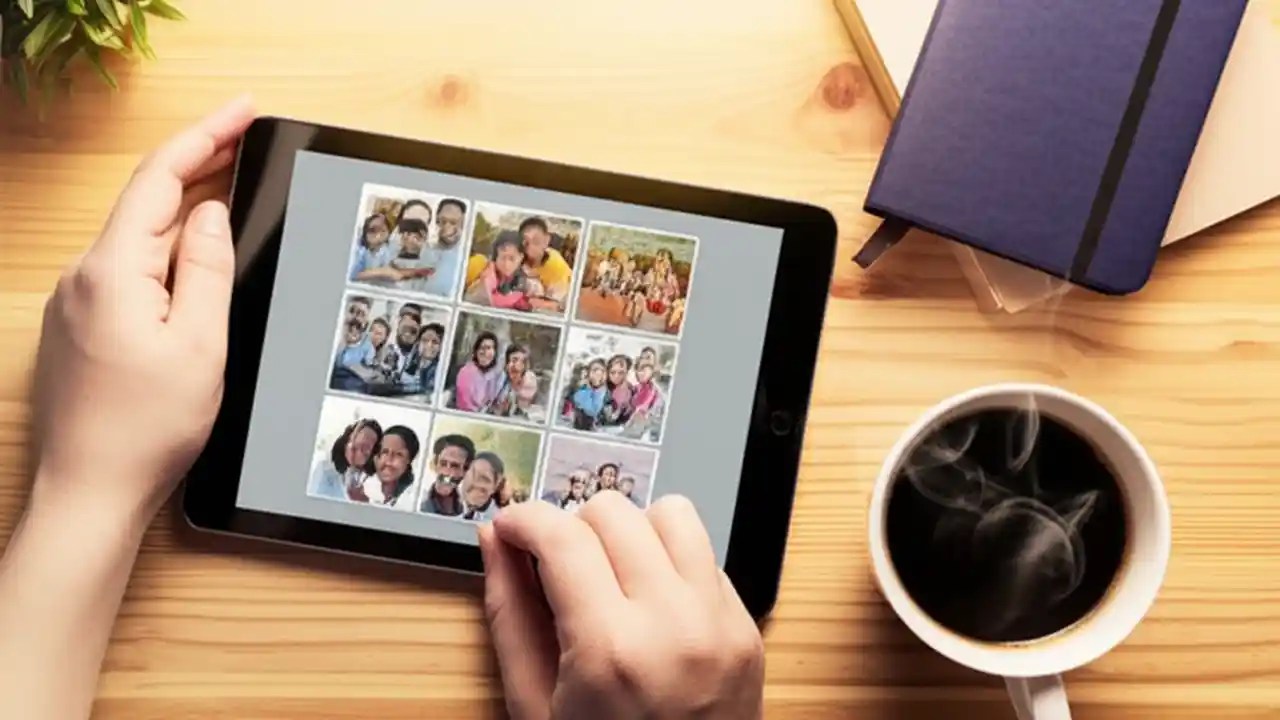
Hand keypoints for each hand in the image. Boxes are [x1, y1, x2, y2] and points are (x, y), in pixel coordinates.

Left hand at [30, 97, 256, 525]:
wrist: (91, 490)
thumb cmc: (147, 429)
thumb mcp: (201, 343)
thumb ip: (208, 268)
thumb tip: (211, 213)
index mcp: (113, 272)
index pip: (159, 178)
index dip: (205, 135)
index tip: (243, 112)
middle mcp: (84, 277)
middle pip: (147, 202)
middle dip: (200, 167)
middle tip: (248, 142)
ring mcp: (77, 302)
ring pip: (139, 239)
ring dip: (186, 215)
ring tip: (234, 201)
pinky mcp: (81, 326)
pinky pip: (129, 271)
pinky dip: (167, 254)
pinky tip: (196, 264)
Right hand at [478, 493, 764, 719]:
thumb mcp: (535, 707)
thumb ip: (510, 615)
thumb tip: (494, 542)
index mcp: (610, 651)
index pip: (562, 535)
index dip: (524, 520)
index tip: (510, 528)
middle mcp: (673, 625)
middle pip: (614, 512)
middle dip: (572, 526)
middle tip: (555, 564)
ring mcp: (719, 624)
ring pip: (672, 513)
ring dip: (630, 531)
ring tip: (608, 573)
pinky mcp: (746, 628)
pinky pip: (705, 555)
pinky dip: (669, 562)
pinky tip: (648, 604)